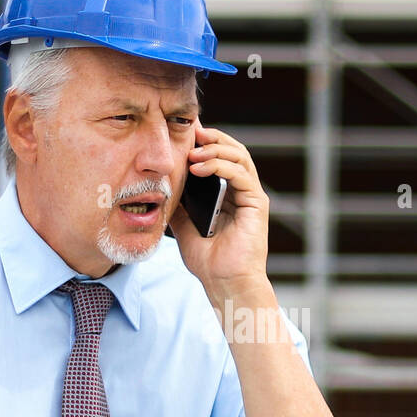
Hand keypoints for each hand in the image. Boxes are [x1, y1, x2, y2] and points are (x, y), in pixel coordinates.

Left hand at [169, 119, 270, 302]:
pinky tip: (199, 168)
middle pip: (231, 150)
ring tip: (192, 153)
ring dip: (214, 149)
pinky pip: (241, 174)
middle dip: (210, 138)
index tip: (181, 134)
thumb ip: (177, 203)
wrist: (224, 283)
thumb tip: (160, 184)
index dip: (203, 142)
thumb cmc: (208, 260)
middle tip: (189, 133)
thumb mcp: (182, 225)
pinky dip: (220, 166)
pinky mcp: (257, 203)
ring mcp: (251, 196)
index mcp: (227, 194)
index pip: (218, 157)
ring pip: (239, 156)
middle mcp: (241, 191)